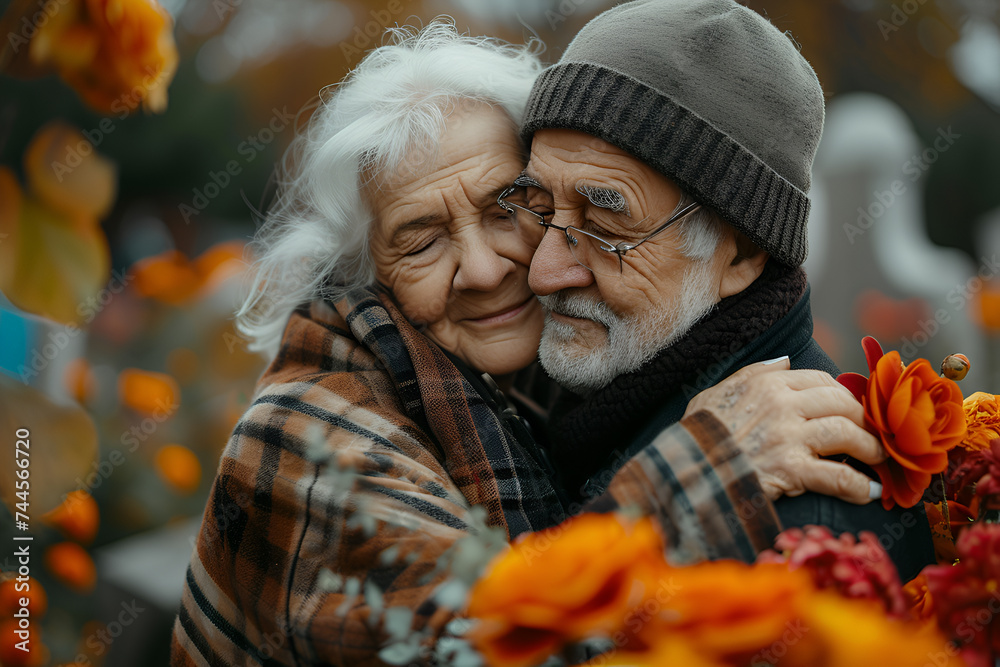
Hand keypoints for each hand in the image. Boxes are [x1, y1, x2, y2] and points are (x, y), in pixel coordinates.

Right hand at [683, 357, 885, 503]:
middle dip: (864, 420)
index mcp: (766, 383)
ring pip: (848, 433)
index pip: (820, 380)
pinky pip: (839, 476)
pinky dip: (860, 487)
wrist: (684, 472)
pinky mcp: (792, 471)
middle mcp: (782, 405)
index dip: (842, 396)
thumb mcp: (715, 393)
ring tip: (877, 460)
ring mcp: (788, 437)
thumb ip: (751, 373)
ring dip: (870, 449)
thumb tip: (785, 361)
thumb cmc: (698, 436)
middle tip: (872, 435)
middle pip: (842, 403)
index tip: (850, 411)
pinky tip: (870, 493)